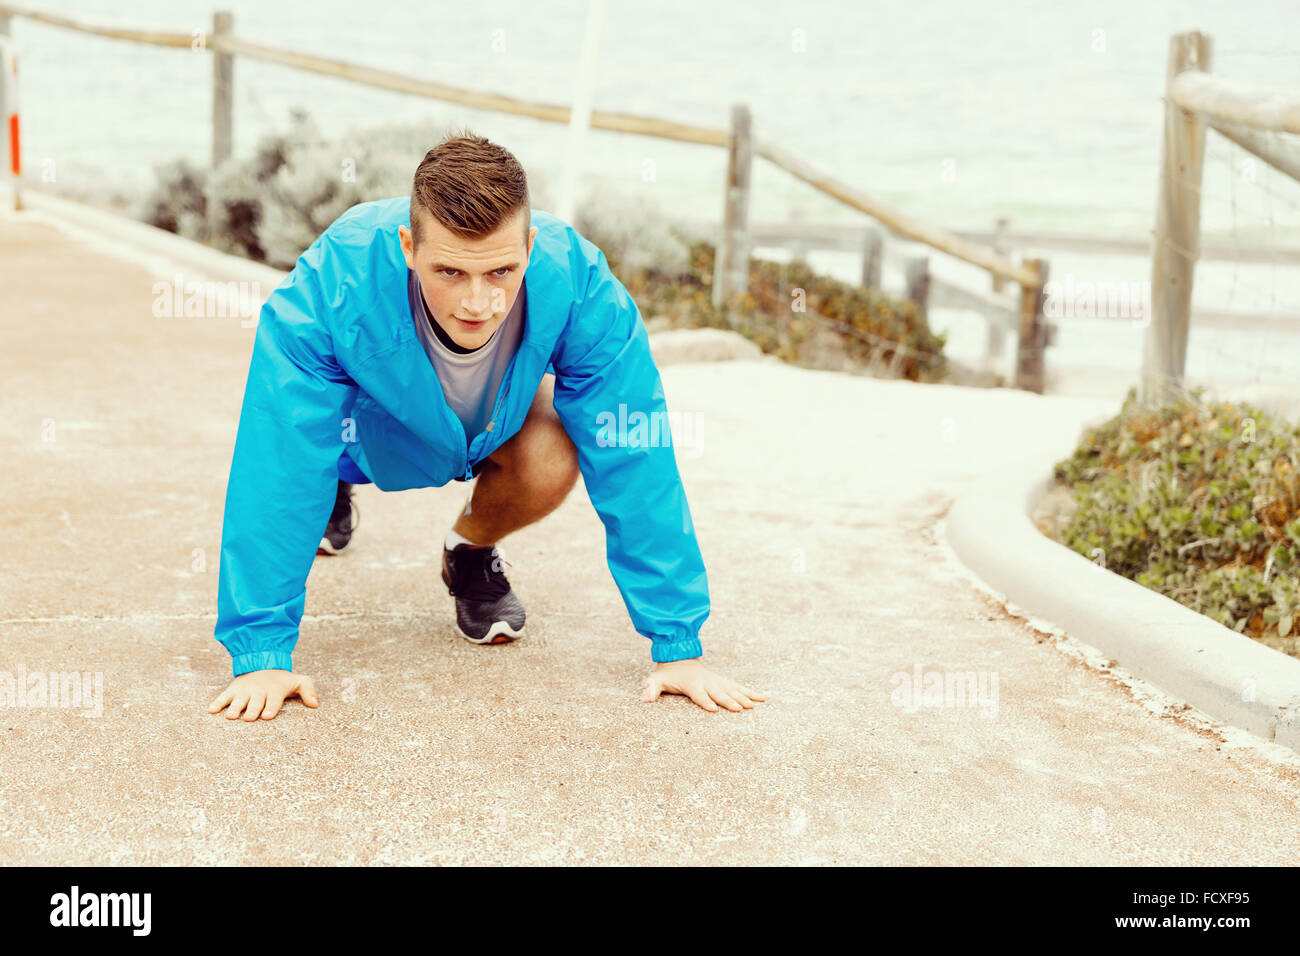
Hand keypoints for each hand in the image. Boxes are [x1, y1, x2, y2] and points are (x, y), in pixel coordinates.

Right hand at [207, 669, 318, 720]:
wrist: (263, 662)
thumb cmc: (283, 680)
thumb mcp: (299, 681)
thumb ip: (308, 690)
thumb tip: (315, 704)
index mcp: (275, 690)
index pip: (274, 700)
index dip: (271, 707)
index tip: (268, 716)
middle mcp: (259, 690)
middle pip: (256, 702)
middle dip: (253, 709)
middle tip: (249, 718)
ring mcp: (245, 690)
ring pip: (239, 700)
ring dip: (234, 708)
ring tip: (230, 717)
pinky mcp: (233, 690)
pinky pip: (224, 696)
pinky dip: (218, 702)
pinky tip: (211, 710)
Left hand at [642, 658, 764, 711]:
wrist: (679, 657)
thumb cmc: (667, 673)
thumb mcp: (656, 679)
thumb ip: (651, 688)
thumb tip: (645, 698)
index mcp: (691, 683)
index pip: (698, 694)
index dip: (705, 701)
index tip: (713, 709)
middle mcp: (706, 682)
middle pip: (719, 692)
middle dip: (729, 700)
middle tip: (741, 708)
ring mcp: (716, 681)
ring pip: (732, 689)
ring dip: (744, 697)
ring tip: (755, 705)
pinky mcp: (722, 681)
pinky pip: (738, 687)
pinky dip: (750, 692)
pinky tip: (762, 698)